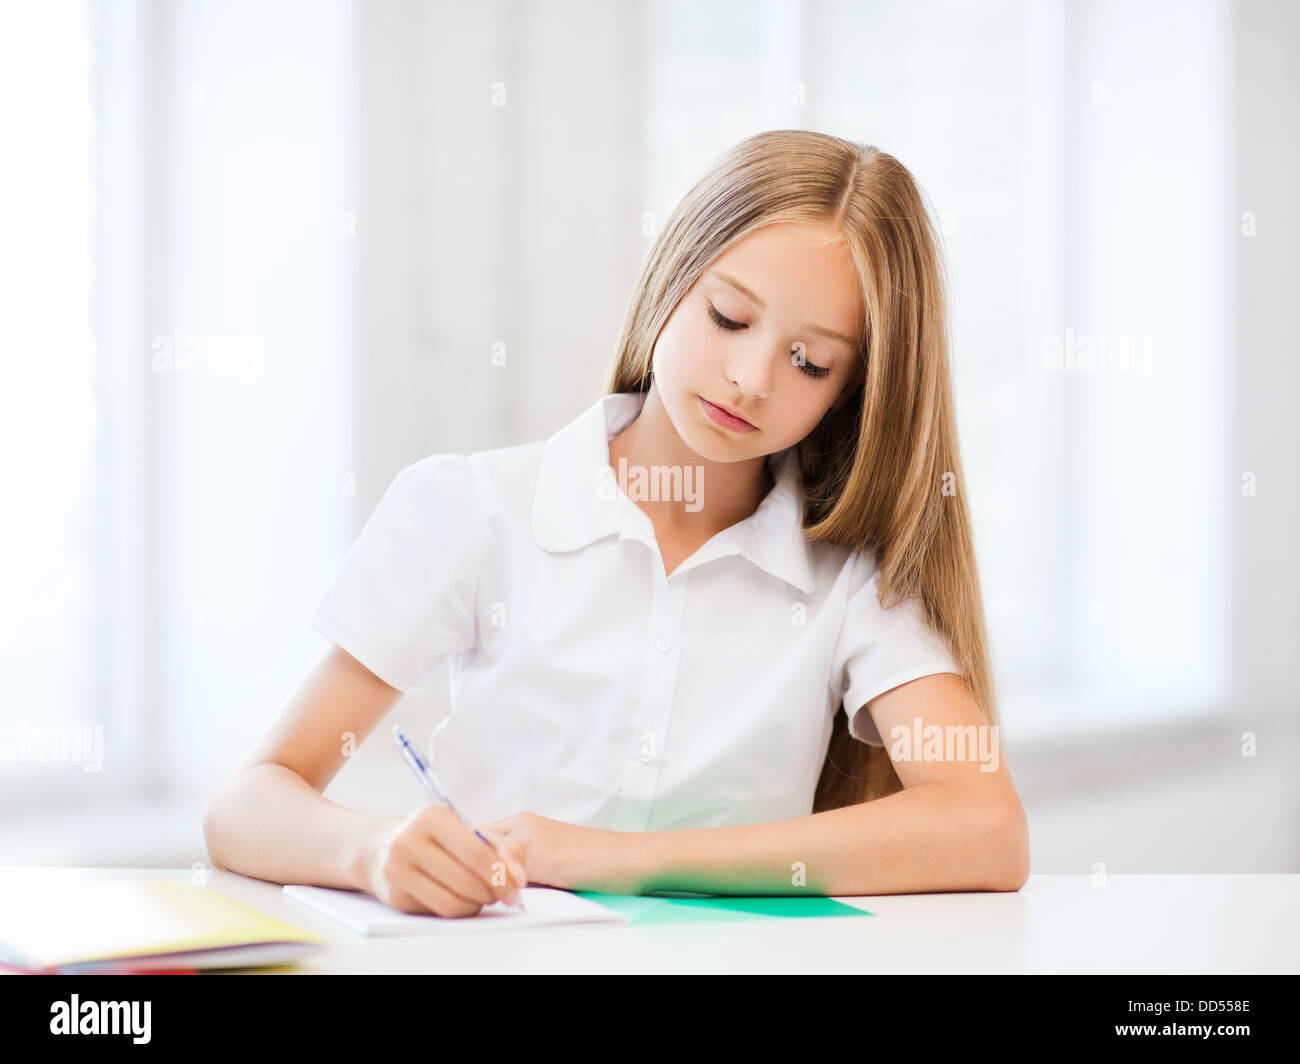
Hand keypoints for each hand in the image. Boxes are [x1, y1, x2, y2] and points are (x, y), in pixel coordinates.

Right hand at [361, 805, 527, 916]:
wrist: (382, 847)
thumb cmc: (434, 837)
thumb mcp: (464, 829)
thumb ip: (500, 846)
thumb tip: (518, 875)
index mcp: (432, 817)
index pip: (476, 852)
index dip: (501, 873)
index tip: (517, 886)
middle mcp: (410, 841)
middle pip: (466, 879)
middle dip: (493, 892)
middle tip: (506, 896)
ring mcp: (398, 870)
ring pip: (453, 901)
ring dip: (478, 903)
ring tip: (485, 896)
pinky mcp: (395, 895)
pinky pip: (439, 910)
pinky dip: (461, 909)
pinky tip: (466, 900)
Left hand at [479, 812, 649, 894]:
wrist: (626, 857)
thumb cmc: (594, 860)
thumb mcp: (550, 854)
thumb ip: (521, 861)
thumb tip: (491, 881)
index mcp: (524, 821)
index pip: (478, 836)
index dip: (471, 856)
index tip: (475, 876)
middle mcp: (522, 823)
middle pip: (475, 843)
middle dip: (472, 866)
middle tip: (480, 889)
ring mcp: (528, 837)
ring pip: (484, 857)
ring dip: (485, 878)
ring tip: (494, 896)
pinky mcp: (537, 855)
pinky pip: (502, 872)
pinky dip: (499, 887)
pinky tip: (510, 900)